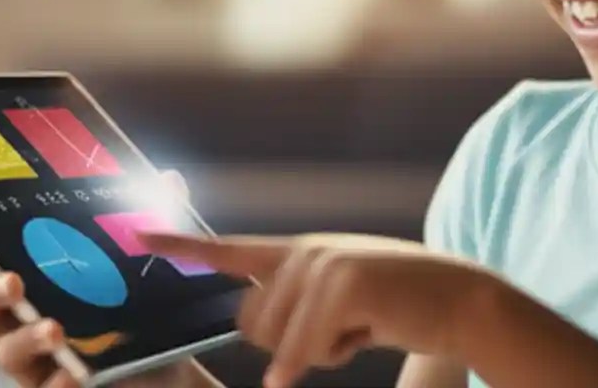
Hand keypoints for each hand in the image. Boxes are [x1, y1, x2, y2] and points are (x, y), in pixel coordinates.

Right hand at [0, 170, 196, 387]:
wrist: (168, 369)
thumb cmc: (138, 307)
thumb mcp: (149, 261)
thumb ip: (155, 220)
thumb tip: (168, 180)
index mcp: (30, 281)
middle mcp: (22, 321)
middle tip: (12, 281)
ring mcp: (38, 361)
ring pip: (9, 352)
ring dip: (28, 338)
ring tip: (54, 329)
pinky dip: (58, 384)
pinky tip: (74, 375)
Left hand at [138, 231, 498, 387]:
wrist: (460, 298)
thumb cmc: (397, 308)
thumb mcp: (341, 307)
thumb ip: (299, 315)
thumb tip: (273, 360)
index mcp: (298, 253)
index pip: (228, 249)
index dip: (180, 245)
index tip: (137, 237)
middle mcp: (303, 251)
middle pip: (250, 324)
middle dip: (288, 345)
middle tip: (340, 331)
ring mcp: (323, 262)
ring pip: (279, 341)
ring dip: (319, 352)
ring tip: (361, 325)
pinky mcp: (343, 282)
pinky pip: (305, 347)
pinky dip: (326, 358)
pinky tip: (363, 336)